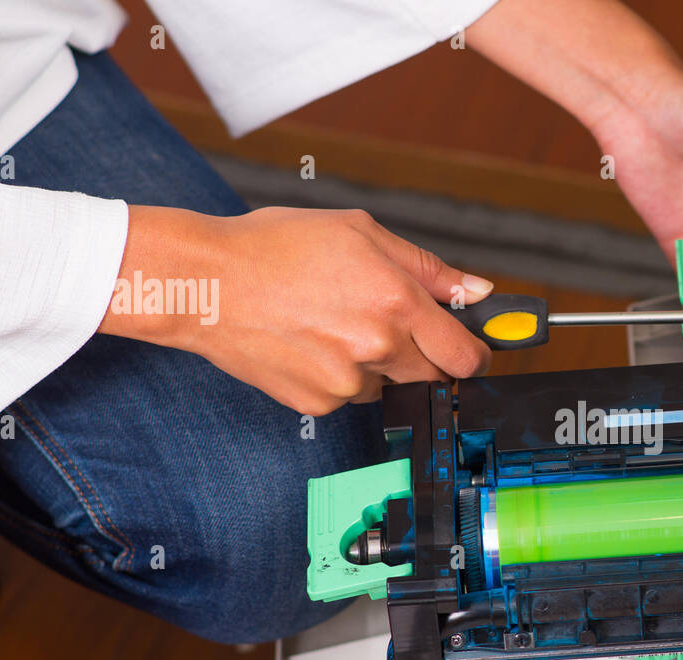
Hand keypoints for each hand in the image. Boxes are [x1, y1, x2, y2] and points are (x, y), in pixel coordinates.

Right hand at [99, 206, 493, 415]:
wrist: (205, 284)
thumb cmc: (275, 247)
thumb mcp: (359, 232)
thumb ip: (428, 268)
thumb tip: (477, 291)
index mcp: (396, 300)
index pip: (465, 354)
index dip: (477, 354)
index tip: (475, 351)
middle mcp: (377, 346)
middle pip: (434, 376)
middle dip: (427, 356)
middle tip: (393, 327)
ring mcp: (347, 382)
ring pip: (389, 385)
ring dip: (380, 365)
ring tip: (335, 324)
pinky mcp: (319, 404)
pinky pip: (351, 396)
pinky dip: (342, 376)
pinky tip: (311, 343)